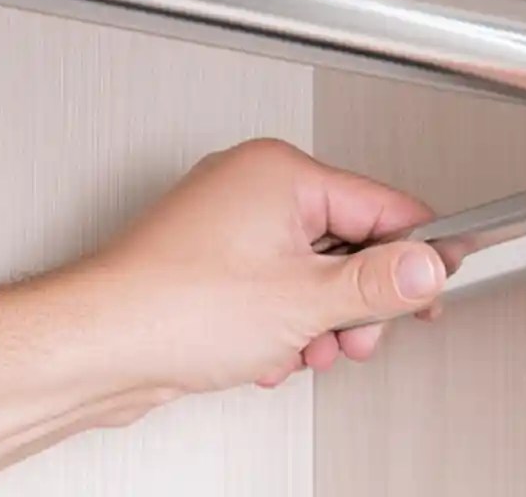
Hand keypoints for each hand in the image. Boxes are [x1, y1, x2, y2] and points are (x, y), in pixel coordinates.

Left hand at [54, 138, 446, 393]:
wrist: (93, 349)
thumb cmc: (170, 309)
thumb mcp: (305, 300)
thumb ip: (380, 283)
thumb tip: (427, 266)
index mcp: (282, 173)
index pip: (384, 205)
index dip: (416, 254)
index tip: (433, 285)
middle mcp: (255, 186)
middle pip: (350, 241)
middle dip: (357, 301)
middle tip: (356, 333)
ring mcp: (231, 223)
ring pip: (314, 271)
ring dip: (320, 320)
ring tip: (302, 347)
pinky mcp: (214, 261)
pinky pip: (278, 286)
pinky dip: (284, 323)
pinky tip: (267, 351)